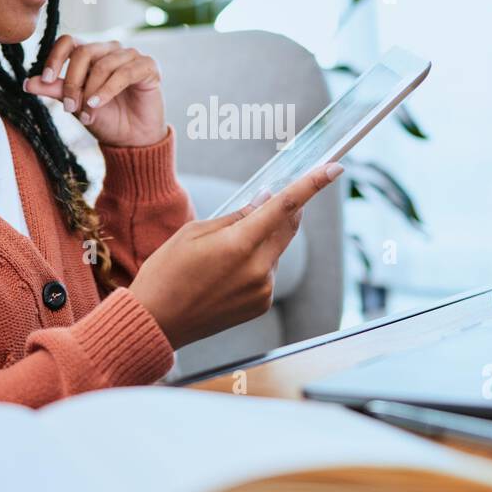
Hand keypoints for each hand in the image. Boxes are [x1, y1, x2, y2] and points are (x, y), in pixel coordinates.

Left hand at [23, 35, 166, 146]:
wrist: (132, 139)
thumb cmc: (106, 118)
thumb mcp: (76, 104)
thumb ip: (55, 90)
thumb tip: (28, 83)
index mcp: (92, 54)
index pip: (69, 42)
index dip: (55, 57)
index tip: (45, 79)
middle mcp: (111, 50)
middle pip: (84, 52)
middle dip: (73, 81)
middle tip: (70, 107)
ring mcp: (131, 56)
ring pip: (103, 64)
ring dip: (91, 91)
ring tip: (87, 112)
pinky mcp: (148, 67)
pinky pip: (125, 73)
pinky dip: (108, 90)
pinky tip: (98, 104)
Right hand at [128, 162, 344, 348]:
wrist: (156, 323)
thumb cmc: (167, 272)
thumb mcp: (194, 232)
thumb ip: (236, 216)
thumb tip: (266, 200)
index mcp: (240, 244)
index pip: (285, 206)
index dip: (312, 184)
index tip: (334, 168)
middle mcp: (259, 269)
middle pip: (288, 227)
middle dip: (286, 209)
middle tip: (267, 199)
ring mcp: (264, 289)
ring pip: (277, 250)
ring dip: (263, 239)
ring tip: (221, 253)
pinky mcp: (262, 304)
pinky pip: (269, 271)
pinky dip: (257, 262)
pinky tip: (226, 273)